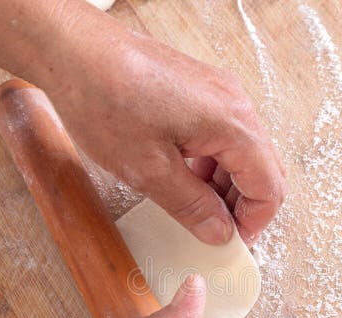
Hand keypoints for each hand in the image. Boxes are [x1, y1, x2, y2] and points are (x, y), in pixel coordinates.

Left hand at [32, 3, 284, 245]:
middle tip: (215, 232)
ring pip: (243, 152)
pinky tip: (184, 177)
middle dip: (243, 205)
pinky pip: (223, 134)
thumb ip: (193, 207)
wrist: (72, 50)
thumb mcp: (149, 171)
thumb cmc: (105, 99)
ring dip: (226, 185)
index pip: (269, 186)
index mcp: (233, 124)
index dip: (254, 222)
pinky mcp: (201, 89)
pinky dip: (213, 162)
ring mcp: (220, 92)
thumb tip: (219, 232)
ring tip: (194, 208)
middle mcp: (235, 103)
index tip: (232, 244)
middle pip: (263, 168)